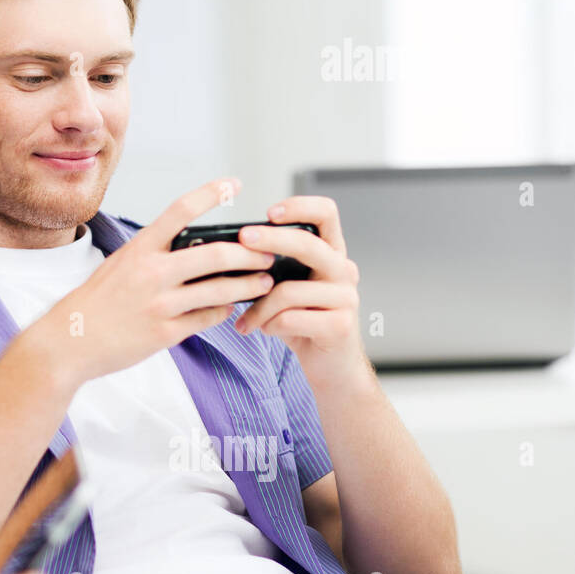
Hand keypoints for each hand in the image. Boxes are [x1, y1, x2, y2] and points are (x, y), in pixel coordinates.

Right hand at [33, 176, 276, 383]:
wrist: (68, 342)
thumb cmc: (96, 302)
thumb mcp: (119, 266)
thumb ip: (154, 256)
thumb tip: (196, 251)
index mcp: (139, 249)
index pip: (180, 210)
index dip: (210, 193)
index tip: (234, 183)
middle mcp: (150, 272)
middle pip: (215, 253)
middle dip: (250, 253)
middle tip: (268, 253)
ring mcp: (159, 304)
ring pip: (220, 289)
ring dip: (249, 285)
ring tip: (265, 282)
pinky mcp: (164, 333)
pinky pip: (207, 318)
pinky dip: (223, 311)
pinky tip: (230, 308)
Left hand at [231, 195, 369, 386]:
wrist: (332, 367)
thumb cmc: (302, 322)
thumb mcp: (286, 289)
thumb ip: (271, 268)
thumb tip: (227, 253)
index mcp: (330, 254)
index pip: (327, 214)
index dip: (300, 206)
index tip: (269, 211)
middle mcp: (343, 270)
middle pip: (308, 244)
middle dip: (270, 239)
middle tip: (242, 239)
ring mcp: (346, 298)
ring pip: (289, 290)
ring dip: (259, 307)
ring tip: (245, 319)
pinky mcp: (341, 325)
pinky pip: (291, 318)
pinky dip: (269, 325)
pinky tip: (262, 331)